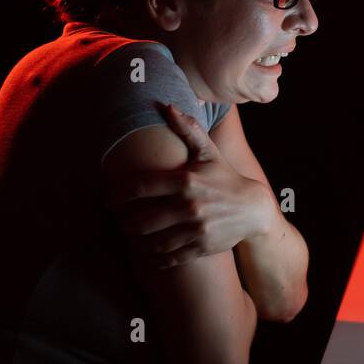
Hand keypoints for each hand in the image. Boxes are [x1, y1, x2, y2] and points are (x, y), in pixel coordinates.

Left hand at [108, 103, 278, 267]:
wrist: (254, 209)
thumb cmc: (225, 178)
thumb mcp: (208, 153)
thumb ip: (188, 129)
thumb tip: (167, 105)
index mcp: (185, 180)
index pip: (139, 188)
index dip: (117, 194)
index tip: (109, 198)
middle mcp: (189, 206)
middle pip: (141, 220)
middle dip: (125, 223)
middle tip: (120, 221)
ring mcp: (196, 229)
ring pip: (152, 242)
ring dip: (138, 242)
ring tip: (133, 237)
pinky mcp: (202, 247)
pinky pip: (169, 258)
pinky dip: (155, 258)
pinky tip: (150, 252)